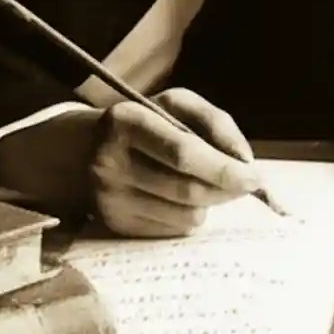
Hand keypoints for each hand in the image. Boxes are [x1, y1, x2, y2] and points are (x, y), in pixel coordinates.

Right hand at [90, 88, 261, 236]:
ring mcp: (111, 200)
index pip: (184, 153)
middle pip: (189, 190)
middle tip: (246, 182)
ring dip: (210, 201)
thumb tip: (243, 159)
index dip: (224, 168)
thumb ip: (216, 121)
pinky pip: (175, 229)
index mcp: (127, 122)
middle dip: (228, 188)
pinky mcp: (116, 226)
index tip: (254, 175)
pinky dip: (190, 215)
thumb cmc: (142, 123)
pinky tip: (179, 197)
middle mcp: (112, 163)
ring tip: (205, 182)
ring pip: (188, 215)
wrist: (79, 152)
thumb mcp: (174, 104)